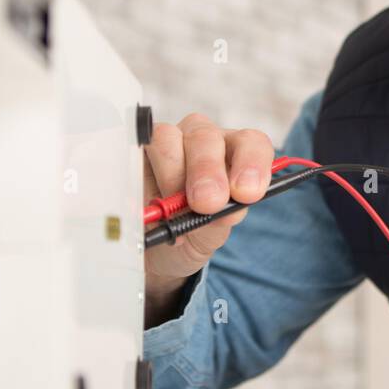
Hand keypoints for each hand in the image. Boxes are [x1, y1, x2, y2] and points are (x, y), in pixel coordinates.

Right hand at [143, 114, 273, 314]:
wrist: (162, 251)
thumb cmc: (196, 232)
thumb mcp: (213, 232)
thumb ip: (220, 219)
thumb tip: (222, 211)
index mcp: (235, 152)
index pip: (252, 143)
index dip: (251, 163)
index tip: (247, 193)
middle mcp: (204, 139)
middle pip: (206, 137)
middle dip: (207, 171)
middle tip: (207, 203)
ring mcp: (168, 140)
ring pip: (168, 139)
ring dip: (171, 176)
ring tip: (171, 209)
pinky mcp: (136, 151)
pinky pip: (137, 152)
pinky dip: (143, 181)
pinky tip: (147, 208)